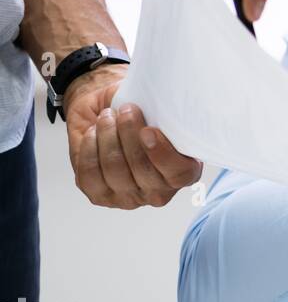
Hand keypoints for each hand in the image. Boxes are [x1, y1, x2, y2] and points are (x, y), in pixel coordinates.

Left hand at [64, 64, 202, 208]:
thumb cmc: (135, 110)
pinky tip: (93, 132)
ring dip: (108, 136)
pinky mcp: (99, 195)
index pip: (179, 174)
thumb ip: (166, 114)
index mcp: (184, 171)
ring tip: (107, 116)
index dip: (163, 154)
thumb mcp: (158, 107)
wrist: (106, 112)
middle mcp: (159, 191)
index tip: (148, 130)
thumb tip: (166, 103)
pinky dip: (89, 147)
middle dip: (129, 134)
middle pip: (143, 170)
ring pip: (115, 170)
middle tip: (125, 110)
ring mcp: (129, 197)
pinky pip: (90, 174)